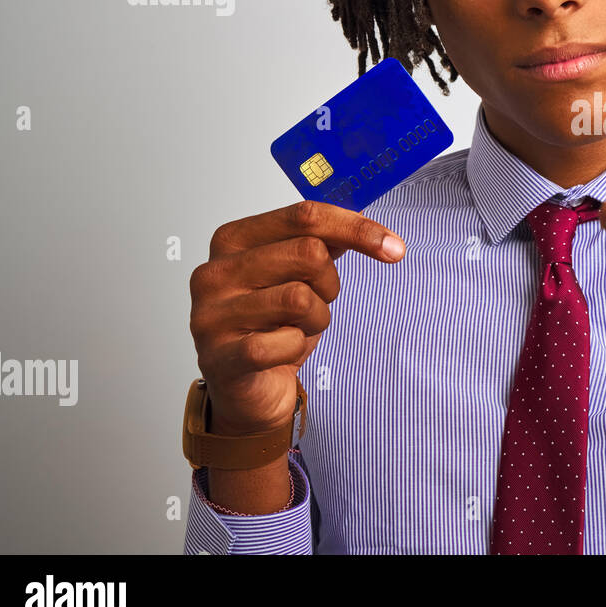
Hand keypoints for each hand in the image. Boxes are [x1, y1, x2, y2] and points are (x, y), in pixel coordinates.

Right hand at [188, 200, 405, 434]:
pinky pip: (286, 341)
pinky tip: (281, 353)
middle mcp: (215, 272)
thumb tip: (367, 221)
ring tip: (295, 330)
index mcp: (233, 240)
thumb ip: (325, 241)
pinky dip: (297, 348)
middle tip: (317, 303)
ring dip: (315, 319)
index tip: (393, 246)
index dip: (356, 228)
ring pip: (300, 298)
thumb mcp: (300, 275)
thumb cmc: (272, 327)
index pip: (304, 215)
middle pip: (308, 253)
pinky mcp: (221, 357)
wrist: (246, 391)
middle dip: (329, 283)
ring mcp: (212, 315)